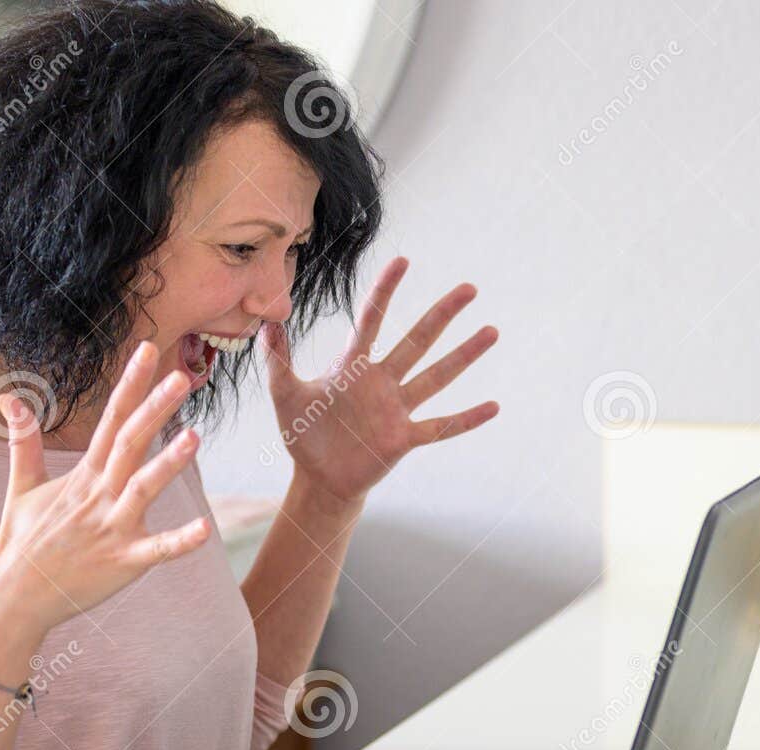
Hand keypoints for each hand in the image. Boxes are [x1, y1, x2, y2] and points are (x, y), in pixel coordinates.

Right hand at [0, 342, 211, 637]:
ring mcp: (111, 529)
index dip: (130, 384)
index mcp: (84, 476)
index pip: (110, 419)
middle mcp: (99, 496)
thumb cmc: (21, 543)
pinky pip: (156, 551)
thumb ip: (23, 441)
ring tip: (195, 436)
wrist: (12, 598)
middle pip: (128, 444)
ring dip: (168, 464)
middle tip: (182, 377)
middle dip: (154, 410)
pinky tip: (207, 529)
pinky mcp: (122, 563)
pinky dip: (180, 541)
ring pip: (142, 489)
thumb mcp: (20, 487)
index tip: (148, 349)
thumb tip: (9, 398)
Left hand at [264, 257, 498, 504]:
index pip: (372, 319)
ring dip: (464, 356)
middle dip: (442, 314)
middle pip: (417, 340)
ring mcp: (397, 410)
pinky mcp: (404, 439)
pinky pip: (440, 427)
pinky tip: (494, 407)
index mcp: (353, 366)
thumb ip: (277, 359)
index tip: (403, 260)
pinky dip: (466, 419)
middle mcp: (382, 382)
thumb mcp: (285, 394)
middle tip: (469, 289)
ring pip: (436, 377)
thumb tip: (265, 322)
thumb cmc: (304, 434)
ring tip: (491, 331)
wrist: (318, 478)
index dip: (386, 290)